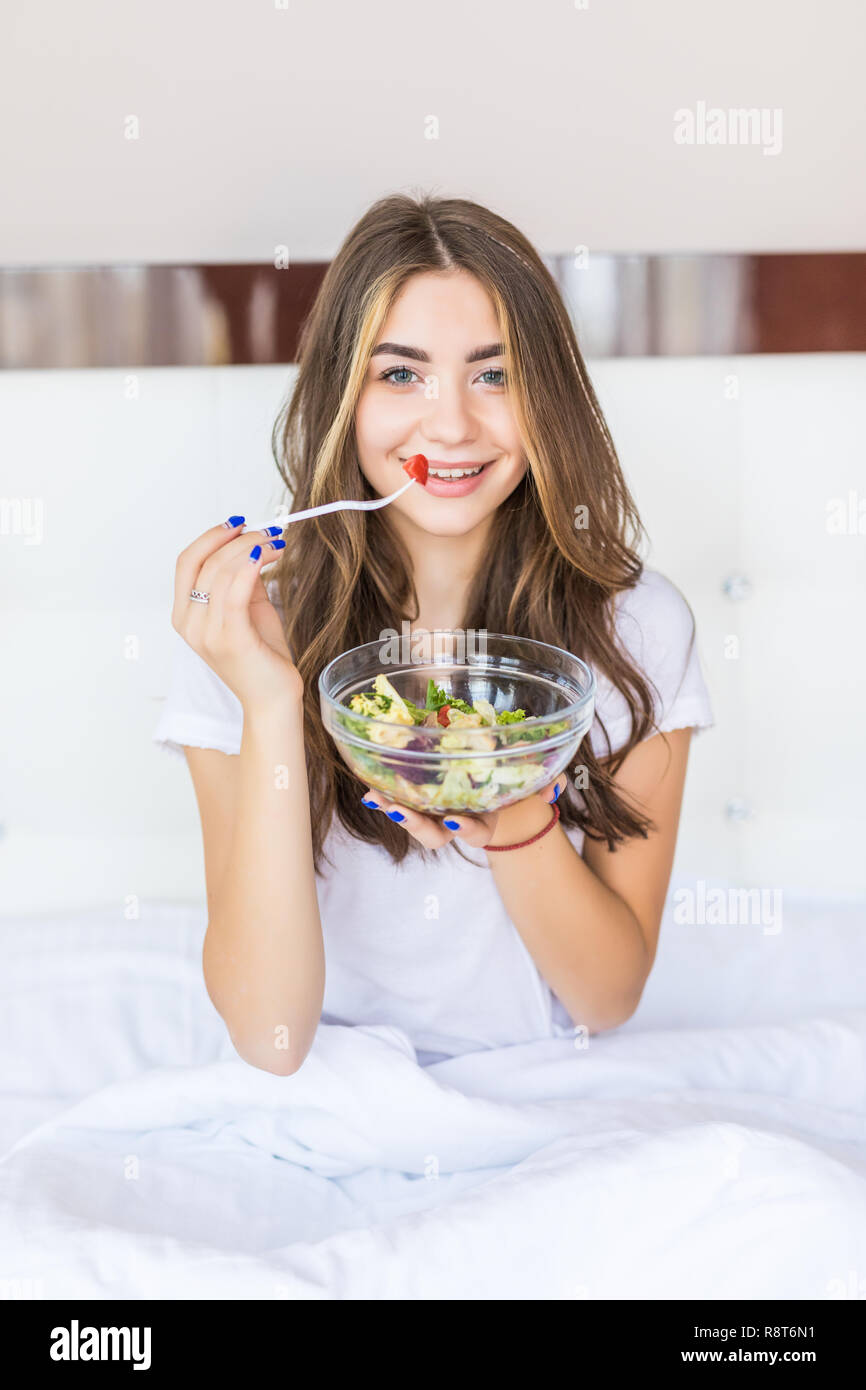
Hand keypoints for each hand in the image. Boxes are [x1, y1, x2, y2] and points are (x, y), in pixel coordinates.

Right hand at [171, 519, 302, 710]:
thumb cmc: (262, 655)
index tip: (238, 524)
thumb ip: (241, 579)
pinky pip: (235, 592)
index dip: (210, 536)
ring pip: (222, 572)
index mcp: (185, 616)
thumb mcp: (248, 608)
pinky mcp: (230, 640)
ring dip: (252, 548)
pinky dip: (251, 566)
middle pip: (205, 562)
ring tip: (277, 543)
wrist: (273, 698)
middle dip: (238, 539)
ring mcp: (206, 634)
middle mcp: (189, 624)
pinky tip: (268, 556)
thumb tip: (249, 546)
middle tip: (268, 531)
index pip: (186, 562)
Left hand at [358, 773, 566, 850]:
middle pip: (433, 835)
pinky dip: (383, 794)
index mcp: (483, 819)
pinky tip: (368, 784)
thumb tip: (553, 788)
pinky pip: (399, 798)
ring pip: (411, 818)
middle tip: (400, 811)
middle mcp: (455, 820)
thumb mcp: (531, 783)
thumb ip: (547, 784)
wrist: (492, 780)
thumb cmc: (513, 783)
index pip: (476, 833)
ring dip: (392, 808)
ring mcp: (435, 811)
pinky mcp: (418, 795)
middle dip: (416, 825)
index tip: (455, 821)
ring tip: (375, 797)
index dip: (466, 830)